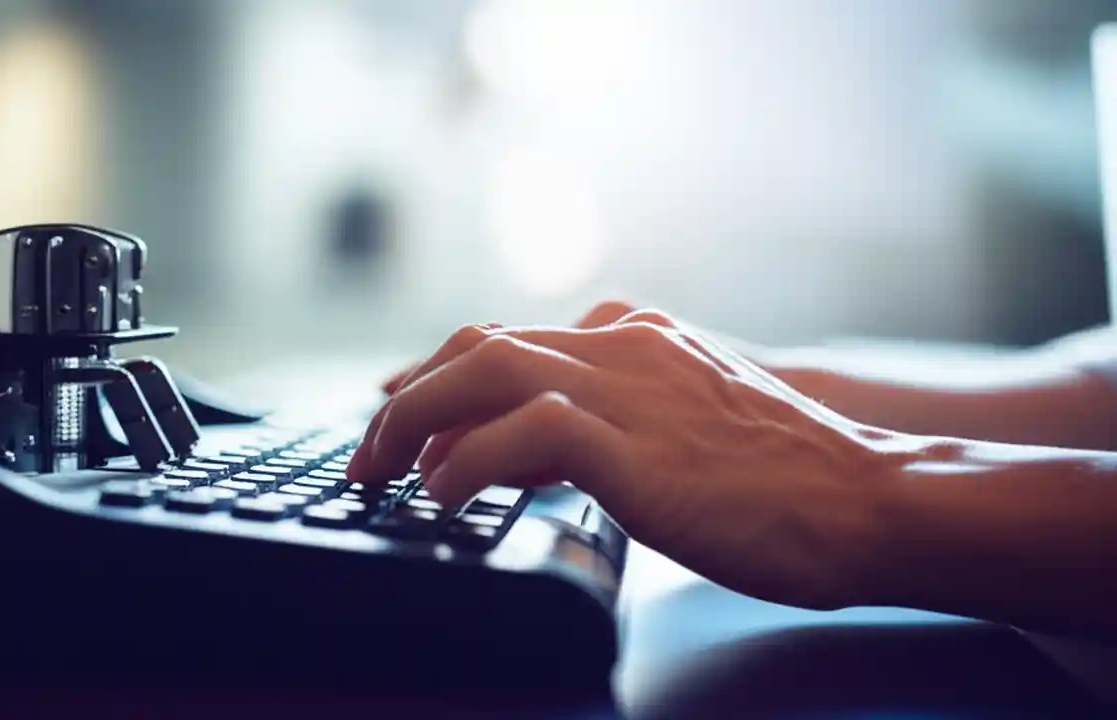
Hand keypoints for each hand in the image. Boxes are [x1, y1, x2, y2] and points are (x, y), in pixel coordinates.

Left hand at [348, 308, 909, 609]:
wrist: (870, 499)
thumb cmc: (788, 480)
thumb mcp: (689, 426)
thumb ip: (620, 418)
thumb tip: (541, 449)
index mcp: (636, 340)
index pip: (508, 339)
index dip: (438, 371)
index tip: (396, 404)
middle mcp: (623, 347)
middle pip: (478, 346)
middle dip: (408, 396)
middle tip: (369, 452)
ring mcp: (630, 389)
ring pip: (485, 371)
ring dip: (416, 420)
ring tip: (381, 471)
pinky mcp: (637, 444)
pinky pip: (522, 434)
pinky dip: (468, 460)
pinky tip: (443, 495)